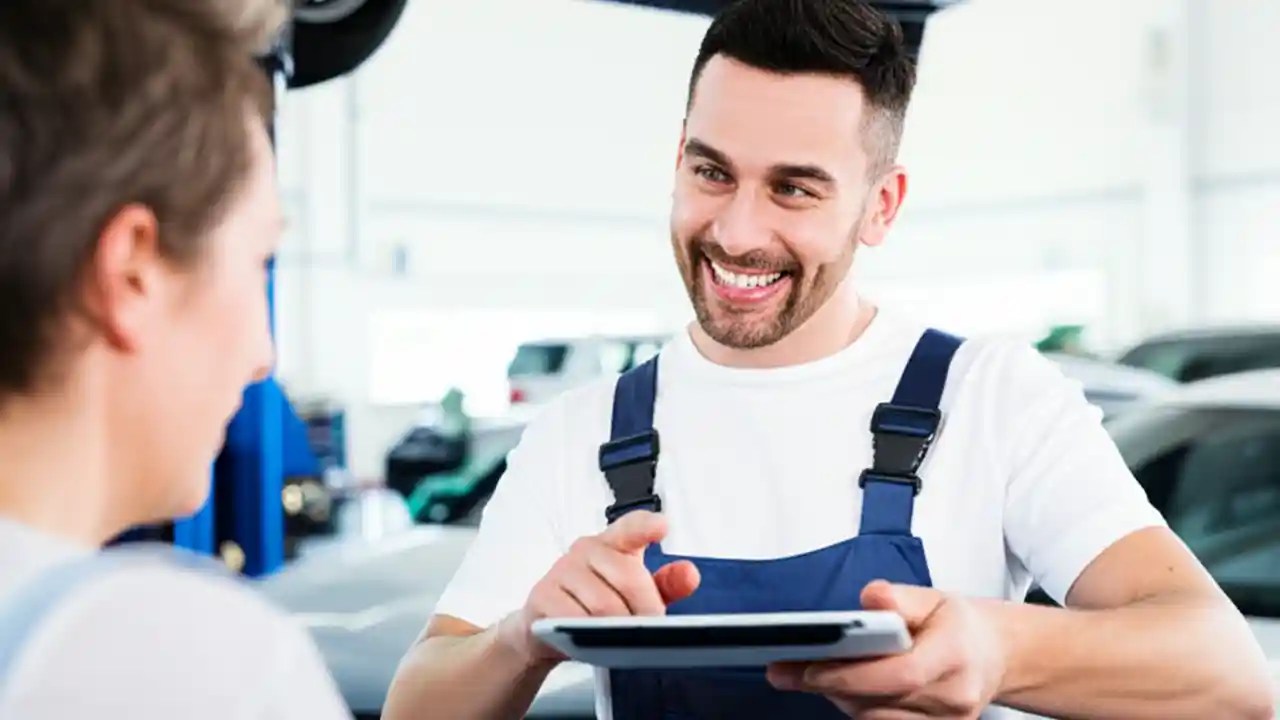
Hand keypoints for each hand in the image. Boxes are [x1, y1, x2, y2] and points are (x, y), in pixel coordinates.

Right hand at [499, 510, 700, 664]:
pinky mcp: (543, 595)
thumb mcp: (635, 595)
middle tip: (649, 628)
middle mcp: (586, 549)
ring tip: (621, 638)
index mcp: (613, 543)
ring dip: (618, 628)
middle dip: (645, 609)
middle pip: (627, 576)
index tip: (662, 527)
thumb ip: (666, 584)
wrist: (547, 631)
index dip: (646, 526)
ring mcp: (562, 570)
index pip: (631, 526)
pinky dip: (588, 634)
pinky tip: (590, 638)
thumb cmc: (597, 604)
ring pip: (603, 604)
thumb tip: (690, 574)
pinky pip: (574, 618)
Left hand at [766, 580, 1008, 718]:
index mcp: (954, 656)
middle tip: (785, 671)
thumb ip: (899, 597)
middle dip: (829, 685)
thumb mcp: (933, 598)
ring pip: (876, 718)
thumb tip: (871, 598)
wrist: (994, 656)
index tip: (809, 668)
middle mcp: (953, 697)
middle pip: (879, 701)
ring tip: (811, 674)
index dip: (850, 675)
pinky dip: (859, 708)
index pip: (899, 675)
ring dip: (841, 697)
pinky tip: (842, 689)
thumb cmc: (958, 625)